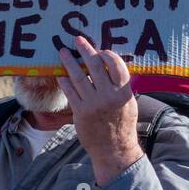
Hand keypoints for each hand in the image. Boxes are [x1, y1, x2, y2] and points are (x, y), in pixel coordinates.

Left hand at [56, 36, 140, 184]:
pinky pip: (70, 92)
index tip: (100, 50)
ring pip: (79, 77)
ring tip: (63, 52)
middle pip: (95, 66)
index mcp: (123, 92)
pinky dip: (64, 81)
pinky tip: (60, 74)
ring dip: (69, 62)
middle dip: (85, 50)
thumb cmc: (122, 124)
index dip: (107, 55)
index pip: (116, 66)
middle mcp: (108, 96)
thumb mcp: (128, 103)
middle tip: (77, 40)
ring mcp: (93, 104)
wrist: (114, 149)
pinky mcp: (80, 112)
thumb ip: (120, 86)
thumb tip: (110, 66)